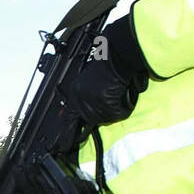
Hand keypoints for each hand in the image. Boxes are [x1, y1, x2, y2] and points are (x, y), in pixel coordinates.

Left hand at [67, 14, 149, 128]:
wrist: (118, 53)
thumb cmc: (108, 62)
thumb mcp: (91, 80)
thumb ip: (87, 97)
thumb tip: (79, 116)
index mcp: (75, 91)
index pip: (69, 117)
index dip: (71, 129)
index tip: (67, 140)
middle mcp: (80, 97)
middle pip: (91, 119)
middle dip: (103, 114)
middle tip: (112, 103)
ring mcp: (92, 101)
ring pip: (105, 118)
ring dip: (115, 110)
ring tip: (120, 95)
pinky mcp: (105, 102)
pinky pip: (117, 114)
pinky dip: (124, 107)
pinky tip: (125, 95)